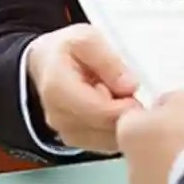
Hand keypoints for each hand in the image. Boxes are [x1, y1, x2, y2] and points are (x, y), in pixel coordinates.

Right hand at [26, 23, 139, 152]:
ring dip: (122, 122)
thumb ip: (108, 61)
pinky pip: (105, 144)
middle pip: (105, 128)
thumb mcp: (87, 39)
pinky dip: (116, 129)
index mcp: (58, 89)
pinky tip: (116, 110)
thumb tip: (130, 86)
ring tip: (120, 98)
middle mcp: (57, 117)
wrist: (47, 62)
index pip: (99, 111)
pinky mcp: (75, 140)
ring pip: (108, 140)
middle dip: (125, 113)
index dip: (125, 105)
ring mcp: (65, 131)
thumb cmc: (67, 48)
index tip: (136, 92)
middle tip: (131, 93)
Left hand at [116, 91, 183, 183]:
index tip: (173, 111)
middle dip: (166, 141)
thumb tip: (168, 104)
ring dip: (177, 163)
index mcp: (128, 131)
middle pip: (146, 147)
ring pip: (160, 171)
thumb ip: (171, 100)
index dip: (155, 113)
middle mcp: (131, 164)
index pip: (134, 117)